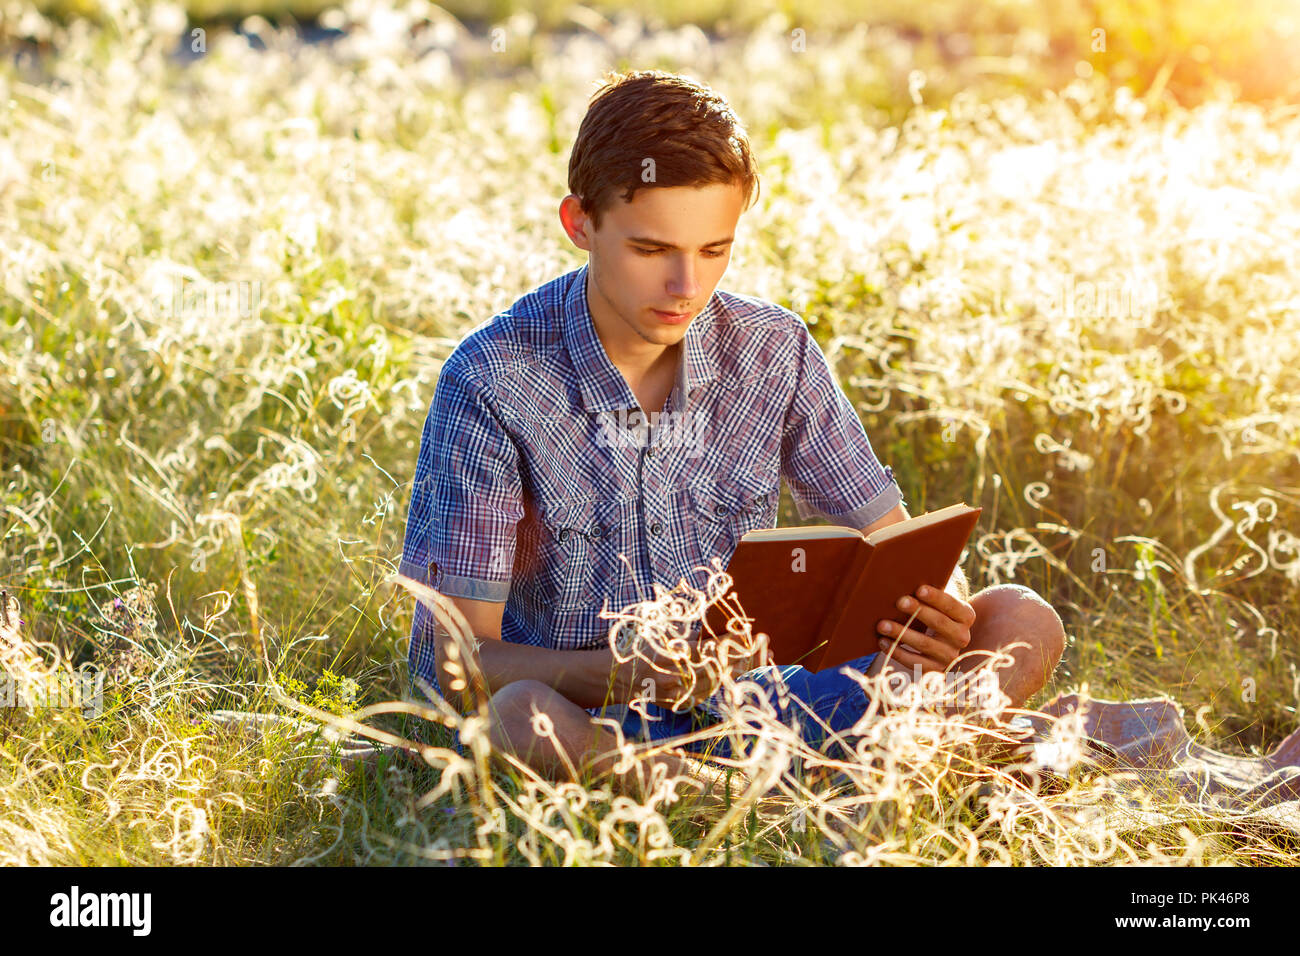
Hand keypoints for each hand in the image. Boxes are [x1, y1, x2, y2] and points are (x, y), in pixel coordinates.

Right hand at [614, 630, 768, 711]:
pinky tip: (726, 677)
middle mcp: (673, 678)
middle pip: (714, 670)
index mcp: (669, 657)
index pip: (707, 650)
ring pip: (711, 686)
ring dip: (730, 673)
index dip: (727, 641)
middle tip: (752, 645)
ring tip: (745, 659)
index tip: (743, 631)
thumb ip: (684, 642)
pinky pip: (700, 697)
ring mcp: (673, 694)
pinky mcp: (673, 703)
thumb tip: (710, 639)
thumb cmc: (633, 651)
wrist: (611, 677)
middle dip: (736, 657)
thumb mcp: (656, 638)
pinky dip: (715, 686)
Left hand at [876, 584, 975, 672]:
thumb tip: (905, 575)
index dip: (936, 597)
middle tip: (899, 601)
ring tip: (882, 624)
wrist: (937, 643)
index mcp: (966, 615)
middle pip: (939, 622)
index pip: (952, 605)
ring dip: (901, 633)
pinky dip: (897, 651)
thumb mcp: (937, 604)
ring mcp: (949, 655)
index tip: (919, 589)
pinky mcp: (935, 669)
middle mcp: (962, 636)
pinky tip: (882, 642)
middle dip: (918, 611)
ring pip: (924, 643)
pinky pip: (915, 662)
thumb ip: (929, 592)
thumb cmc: (931, 613)